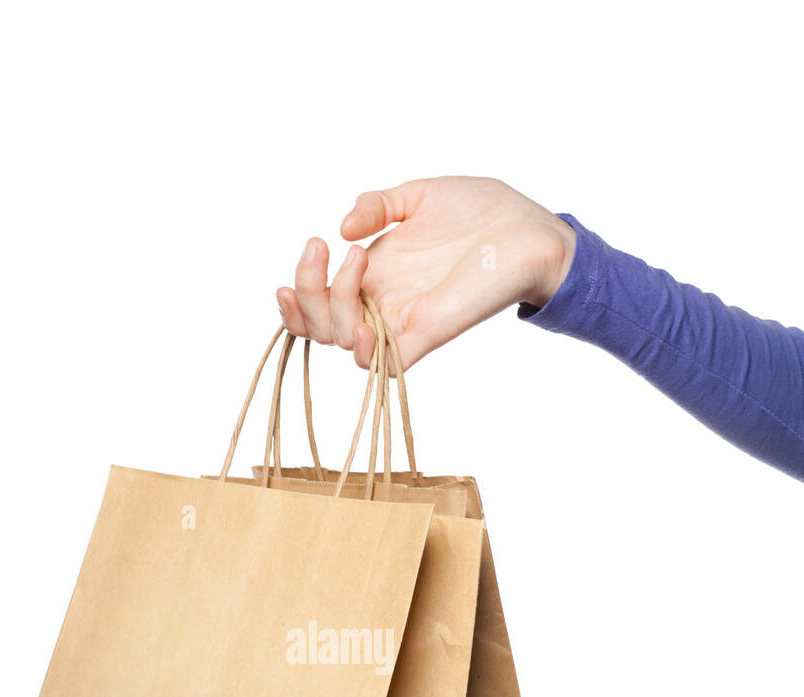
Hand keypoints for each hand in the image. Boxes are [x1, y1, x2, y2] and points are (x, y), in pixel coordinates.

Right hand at [276, 176, 575, 369]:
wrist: (532, 229)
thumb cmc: (485, 211)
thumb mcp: (419, 195)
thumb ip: (377, 205)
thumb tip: (343, 225)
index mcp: (377, 274)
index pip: (321, 302)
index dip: (300, 291)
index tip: (308, 250)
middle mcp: (384, 302)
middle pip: (321, 325)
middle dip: (308, 289)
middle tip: (321, 246)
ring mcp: (403, 321)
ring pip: (343, 341)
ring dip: (332, 304)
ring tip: (356, 260)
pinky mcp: (428, 335)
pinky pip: (386, 364)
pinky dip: (365, 353)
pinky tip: (363, 326)